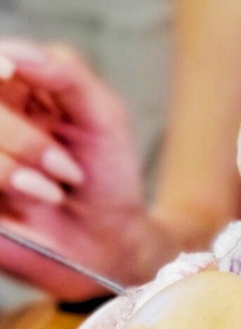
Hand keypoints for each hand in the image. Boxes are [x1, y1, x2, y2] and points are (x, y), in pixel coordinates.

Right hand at [0, 40, 169, 300]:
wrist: (107, 241)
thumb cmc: (108, 177)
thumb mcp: (105, 117)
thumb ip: (66, 74)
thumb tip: (12, 53)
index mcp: (16, 88)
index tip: (8, 73)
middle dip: (20, 137)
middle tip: (66, 169)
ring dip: (10, 169)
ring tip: (52, 192)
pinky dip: (3, 184)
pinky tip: (34, 202)